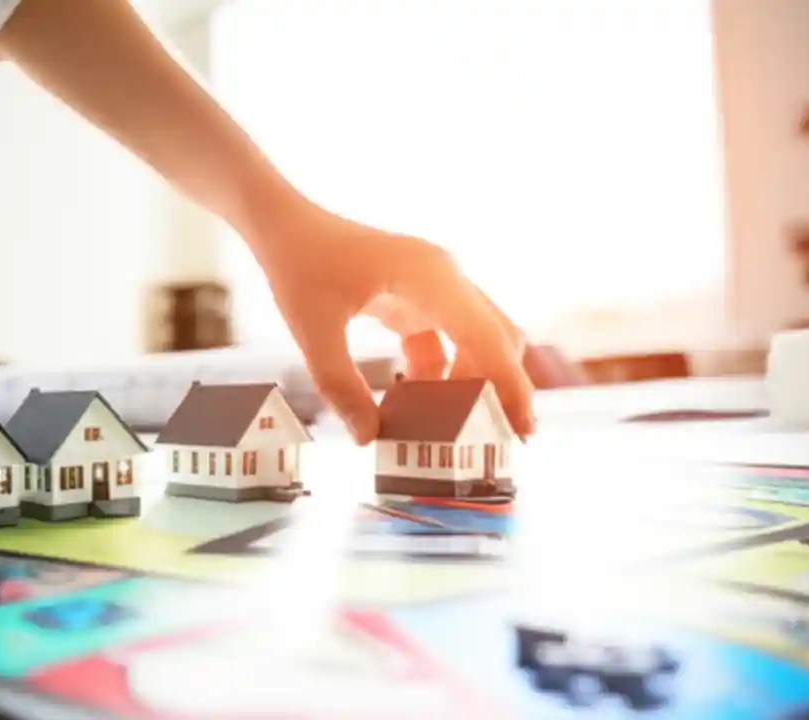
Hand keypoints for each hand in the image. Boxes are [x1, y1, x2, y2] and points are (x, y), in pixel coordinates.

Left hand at [250, 200, 534, 444]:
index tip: (524, 428)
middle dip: (500, 387)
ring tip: (450, 428)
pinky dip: (438, 373)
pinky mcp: (417, 296)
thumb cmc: (299, 266)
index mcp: (431, 277)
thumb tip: (369, 437)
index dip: (509, 385)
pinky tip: (416, 403)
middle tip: (501, 440)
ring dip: (466, 382)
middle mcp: (444, 277)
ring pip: (473, 340)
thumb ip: (341, 386)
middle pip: (495, 337)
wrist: (284, 226)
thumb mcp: (313, 331)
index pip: (487, 337)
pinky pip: (444, 339)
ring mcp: (434, 285)